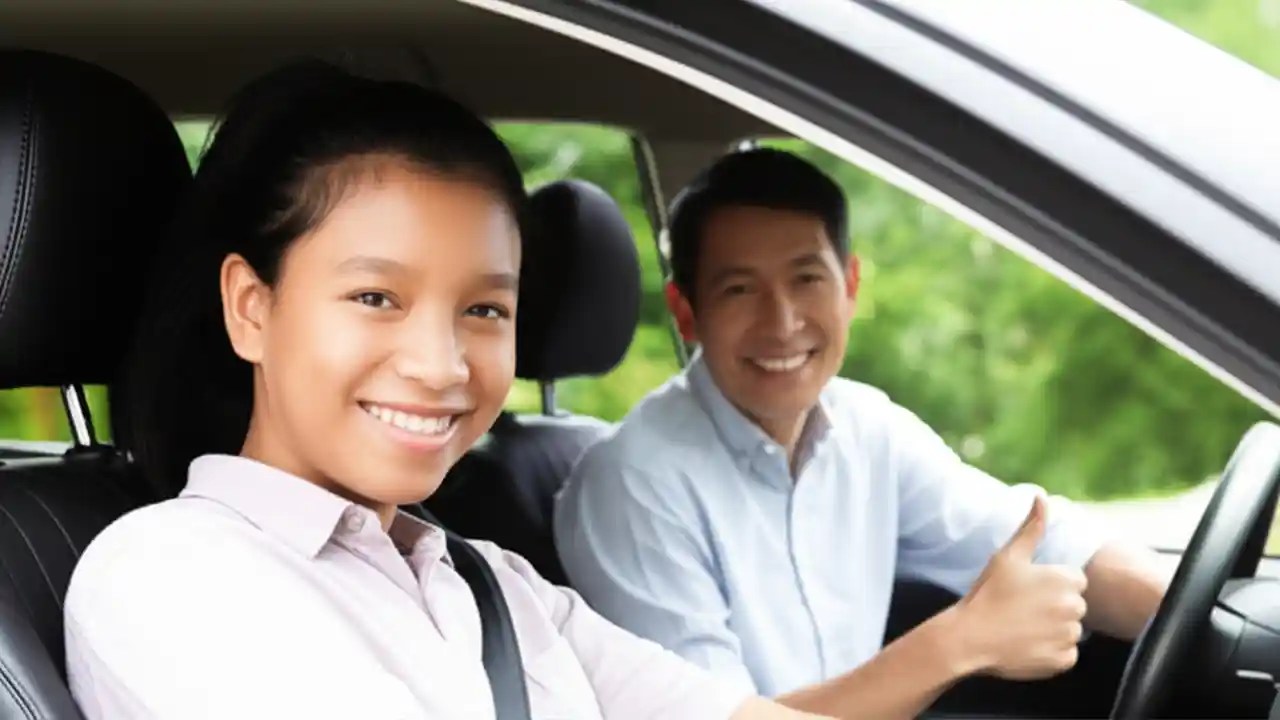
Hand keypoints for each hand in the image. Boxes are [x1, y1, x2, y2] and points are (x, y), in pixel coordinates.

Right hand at [954, 495, 1087, 680]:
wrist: (970, 637)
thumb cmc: (988, 593)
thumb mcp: (1008, 555)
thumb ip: (1032, 526)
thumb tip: (1041, 495)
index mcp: (1065, 579)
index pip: (1074, 581)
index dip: (1050, 585)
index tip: (1027, 591)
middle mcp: (1074, 607)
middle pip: (1074, 606)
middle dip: (1054, 608)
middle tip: (1022, 609)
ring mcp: (1069, 636)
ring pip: (1069, 630)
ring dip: (1052, 630)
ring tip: (1022, 627)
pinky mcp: (1064, 661)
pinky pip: (1066, 654)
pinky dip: (1050, 652)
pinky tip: (1026, 644)